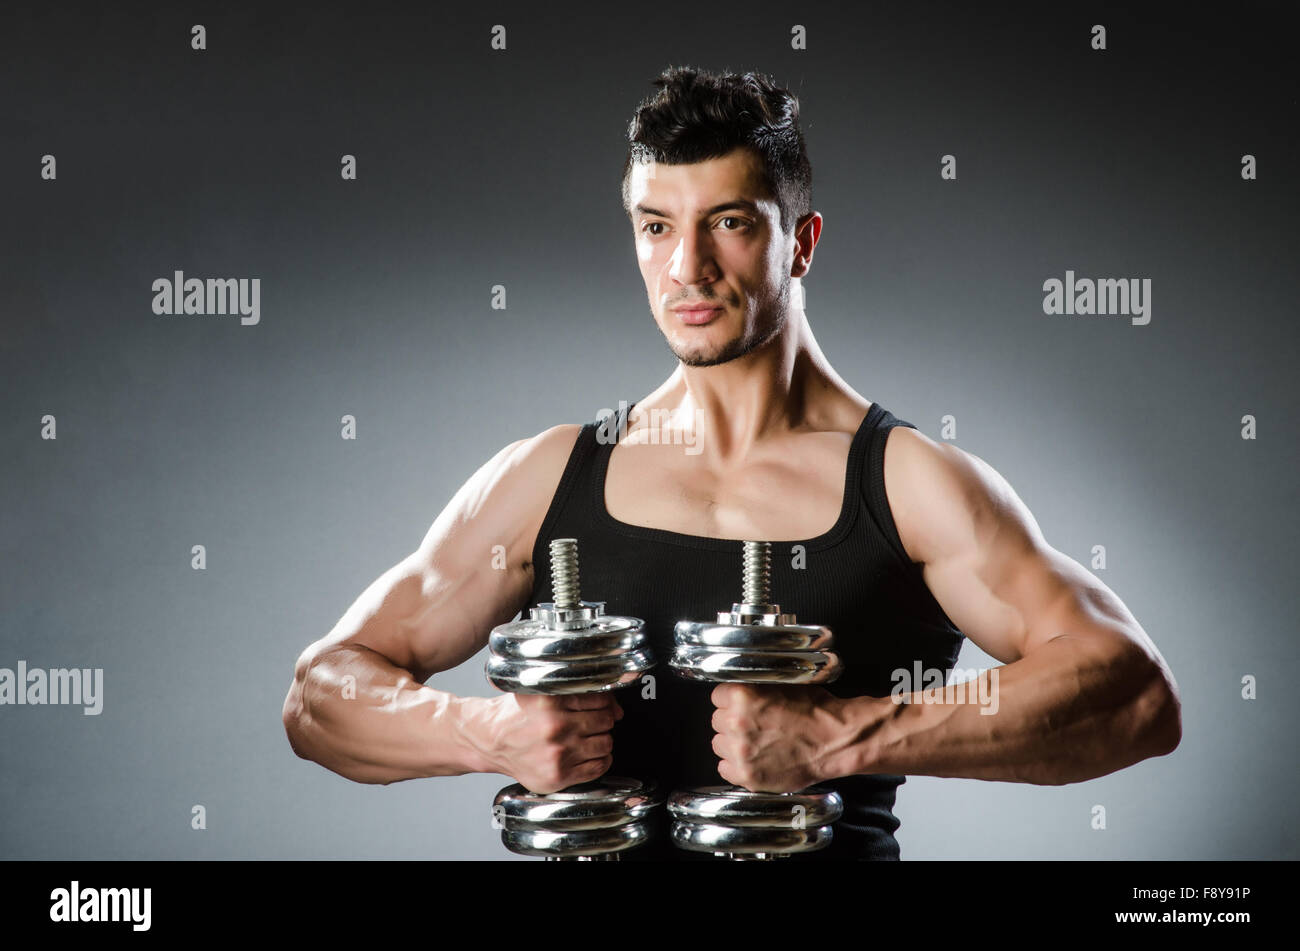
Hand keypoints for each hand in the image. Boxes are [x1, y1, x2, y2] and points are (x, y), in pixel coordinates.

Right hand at [481, 692, 622, 793]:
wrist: (490, 741)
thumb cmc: (516, 715)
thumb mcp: (543, 693)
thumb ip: (581, 696)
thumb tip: (617, 710)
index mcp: (551, 701)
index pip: (600, 699)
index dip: (603, 702)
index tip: (597, 707)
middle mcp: (554, 727)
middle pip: (605, 721)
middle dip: (602, 721)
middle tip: (590, 723)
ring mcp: (558, 753)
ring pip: (605, 743)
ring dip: (602, 740)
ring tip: (586, 739)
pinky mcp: (558, 775)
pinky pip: (598, 767)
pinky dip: (600, 760)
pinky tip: (588, 755)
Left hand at [710, 683, 844, 792]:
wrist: (835, 741)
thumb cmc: (816, 712)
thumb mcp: (781, 684)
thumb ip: (752, 687)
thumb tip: (735, 691)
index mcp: (742, 696)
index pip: (717, 696)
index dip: (731, 701)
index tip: (740, 706)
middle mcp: (736, 723)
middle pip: (717, 721)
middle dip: (732, 722)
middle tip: (753, 725)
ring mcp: (740, 751)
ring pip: (719, 745)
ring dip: (733, 744)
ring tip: (757, 743)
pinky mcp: (747, 775)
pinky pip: (725, 769)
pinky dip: (736, 766)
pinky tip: (755, 759)